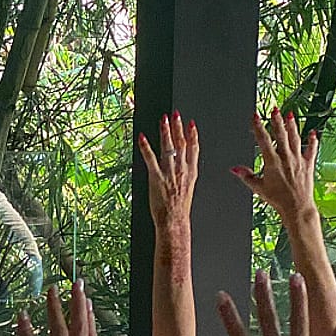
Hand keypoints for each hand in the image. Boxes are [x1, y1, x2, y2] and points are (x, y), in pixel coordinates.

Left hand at [138, 111, 198, 225]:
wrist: (174, 220)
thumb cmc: (179, 209)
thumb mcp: (187, 189)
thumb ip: (184, 176)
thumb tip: (181, 169)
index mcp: (191, 172)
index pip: (194, 149)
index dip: (192, 134)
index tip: (191, 123)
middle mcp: (181, 169)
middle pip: (181, 143)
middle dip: (178, 127)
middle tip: (175, 114)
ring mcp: (169, 172)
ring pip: (168, 147)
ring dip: (165, 131)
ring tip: (163, 119)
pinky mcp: (156, 177)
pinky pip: (150, 158)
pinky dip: (145, 146)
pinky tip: (142, 137)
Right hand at [231, 108, 316, 220]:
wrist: (296, 207)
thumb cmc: (277, 199)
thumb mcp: (257, 187)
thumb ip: (246, 176)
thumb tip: (234, 169)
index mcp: (272, 162)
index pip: (263, 140)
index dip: (258, 126)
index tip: (255, 116)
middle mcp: (286, 158)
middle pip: (280, 135)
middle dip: (277, 120)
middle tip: (275, 109)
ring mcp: (298, 159)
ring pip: (295, 138)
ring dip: (292, 126)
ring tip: (290, 114)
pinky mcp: (308, 164)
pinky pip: (312, 149)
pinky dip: (313, 140)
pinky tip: (313, 132)